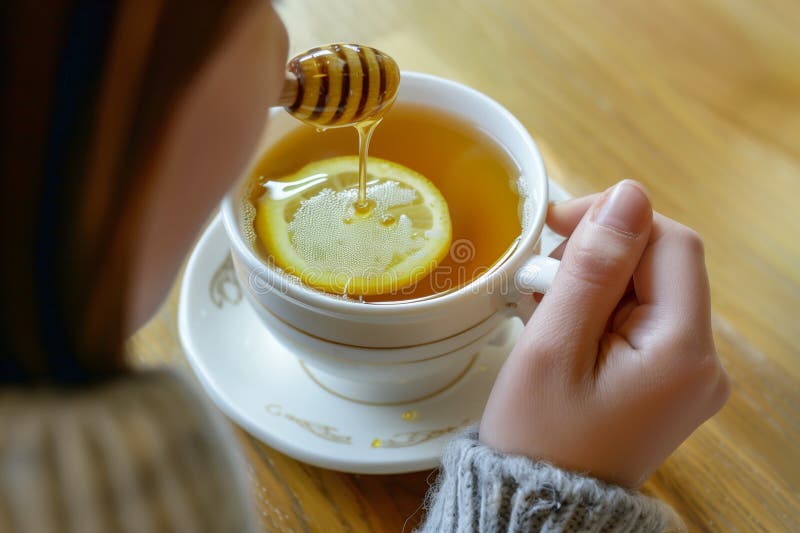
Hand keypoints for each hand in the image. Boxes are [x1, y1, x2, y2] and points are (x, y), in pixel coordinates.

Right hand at [480, 180, 729, 486]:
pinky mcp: (667, 378)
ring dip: (592, 282)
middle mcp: (702, 360)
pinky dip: (599, 309)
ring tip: (542, 308)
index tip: (556, 228)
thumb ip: (593, 269)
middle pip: (660, 264)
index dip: (615, 221)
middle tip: (539, 280)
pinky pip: (640, 318)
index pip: (669, 243)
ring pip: (646, 288)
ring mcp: (688, 372)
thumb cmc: (538, 436)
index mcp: (683, 351)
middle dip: (598, 257)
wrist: (541, 507)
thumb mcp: (553, 347)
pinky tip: (560, 325)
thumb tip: (629, 194)